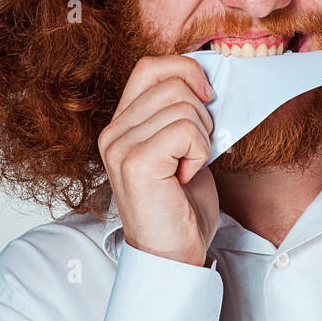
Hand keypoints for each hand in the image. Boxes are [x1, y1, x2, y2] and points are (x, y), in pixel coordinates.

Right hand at [97, 56, 219, 265]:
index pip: (150, 67)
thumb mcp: (181, 147)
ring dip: (202, 137)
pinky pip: (185, 131)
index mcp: (122, 124)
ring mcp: (120, 147)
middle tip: (196, 151)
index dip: (186, 70)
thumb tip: (207, 79)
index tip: (208, 97)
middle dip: (202, 113)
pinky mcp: (135, 163)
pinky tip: (186, 177)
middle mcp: (113, 132)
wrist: (175, 253)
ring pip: (183, 106)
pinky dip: (199, 152)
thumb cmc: (182, 205)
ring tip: (188, 167)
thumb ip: (181, 112)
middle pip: (172, 84)